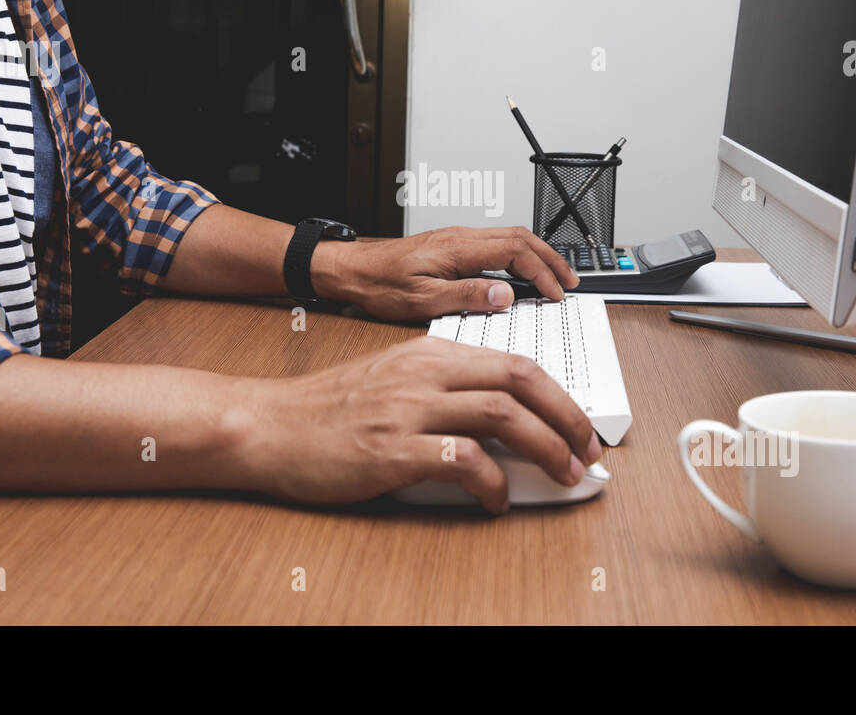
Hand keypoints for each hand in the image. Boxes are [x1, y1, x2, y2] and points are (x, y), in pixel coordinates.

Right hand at [231, 336, 601, 512]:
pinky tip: (495, 501)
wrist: (267, 426)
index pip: (514, 362)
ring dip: (545, 448)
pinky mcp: (391, 451)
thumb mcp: (393, 378)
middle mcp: (424, 374)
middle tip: (587, 450)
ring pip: (502, 416)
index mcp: (430, 353)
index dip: (558, 394)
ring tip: (561, 475)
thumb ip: (445, 389)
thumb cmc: (327, 409)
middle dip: (567, 417)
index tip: (578, 423)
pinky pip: (463, 460)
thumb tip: (504, 420)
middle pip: (521, 381)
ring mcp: (408, 410)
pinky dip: (492, 483)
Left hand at [312, 225, 578, 320]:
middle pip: (521, 236)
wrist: (352, 270)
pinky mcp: (453, 246)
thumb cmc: (379, 285)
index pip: (515, 252)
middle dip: (551, 258)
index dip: (542, 272)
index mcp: (457, 249)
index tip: (556, 293)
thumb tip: (505, 296)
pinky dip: (520, 256)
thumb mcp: (421, 301)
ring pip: (511, 237)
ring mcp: (458, 239)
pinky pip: (497, 244)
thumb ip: (466, 297)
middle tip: (571, 281)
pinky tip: (523, 273)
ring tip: (556, 277)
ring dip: (538, 255)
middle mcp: (461, 237)